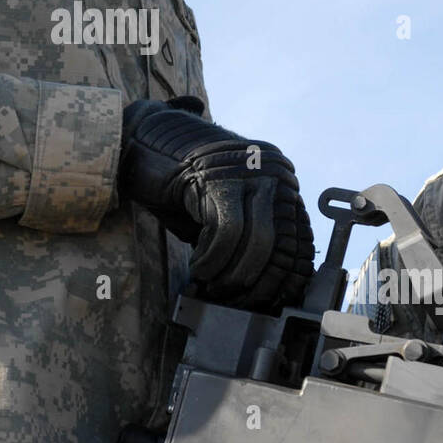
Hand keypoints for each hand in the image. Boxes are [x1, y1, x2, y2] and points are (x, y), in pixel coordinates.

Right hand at [118, 97, 313, 309]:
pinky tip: (198, 265)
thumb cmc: (183, 184)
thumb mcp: (224, 212)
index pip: (299, 243)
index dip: (281, 280)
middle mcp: (276, 173)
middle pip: (281, 245)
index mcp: (282, 184)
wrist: (143, 141)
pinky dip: (212, 258)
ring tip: (209, 282)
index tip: (261, 302)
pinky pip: (228, 231)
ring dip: (230, 273)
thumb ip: (247, 238)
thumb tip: (259, 289)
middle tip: (230, 298)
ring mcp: (251, 171)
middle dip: (255, 282)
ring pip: (258, 241)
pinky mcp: (223, 175)